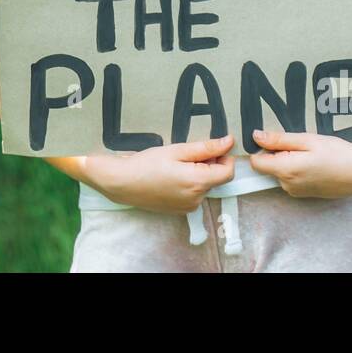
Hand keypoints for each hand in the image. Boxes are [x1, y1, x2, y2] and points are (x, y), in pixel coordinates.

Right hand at [81, 135, 235, 214]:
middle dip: (209, 164)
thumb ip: (206, 148)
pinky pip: (194, 194)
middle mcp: (197, 199)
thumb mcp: (177, 150)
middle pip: (216, 178)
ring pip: (205, 186)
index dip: (225, 157)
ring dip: (198, 173)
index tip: (213, 147)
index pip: (228, 172)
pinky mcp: (181, 210)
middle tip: (188, 153)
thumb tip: (229, 142)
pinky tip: (172, 176)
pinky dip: (189, 183)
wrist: (122, 183)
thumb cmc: (147, 164)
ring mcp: (188, 207)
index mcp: (198, 183)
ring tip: (176, 164)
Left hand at [248, 129, 351, 198]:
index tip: (273, 138)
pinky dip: (297, 167)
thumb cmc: (338, 153)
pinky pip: (291, 177)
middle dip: (278, 152)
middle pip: (269, 165)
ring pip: (280, 171)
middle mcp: (287, 185)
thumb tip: (255, 136)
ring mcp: (296, 191)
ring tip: (310, 150)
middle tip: (299, 142)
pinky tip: (314, 160)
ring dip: (289, 159)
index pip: (256, 162)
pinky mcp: (304, 193)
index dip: (260, 148)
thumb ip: (279, 140)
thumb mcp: (308, 140)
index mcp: (286, 171)